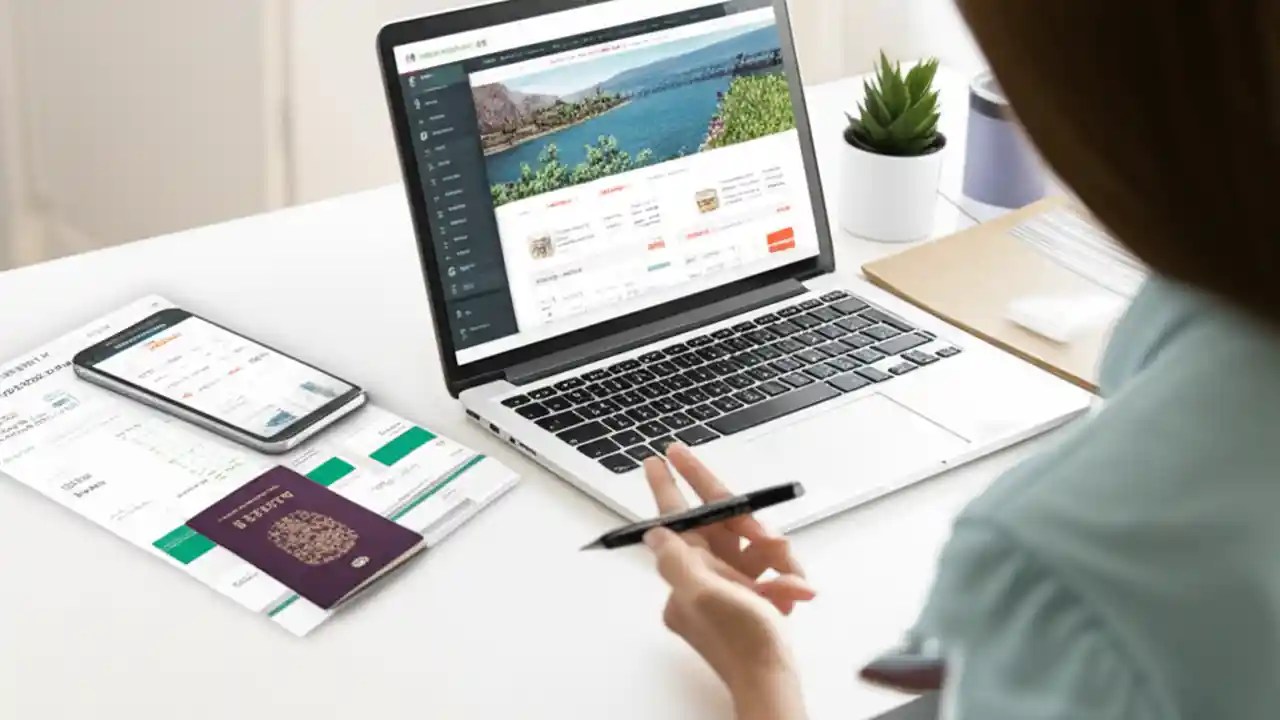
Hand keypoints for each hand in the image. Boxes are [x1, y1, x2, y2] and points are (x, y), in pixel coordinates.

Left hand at [643, 445, 813, 718]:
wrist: (773, 681)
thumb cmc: (740, 642)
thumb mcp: (703, 594)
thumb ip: (678, 560)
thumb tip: (656, 533)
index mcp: (688, 573)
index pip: (677, 519)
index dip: (669, 486)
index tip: (658, 458)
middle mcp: (705, 578)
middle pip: (720, 527)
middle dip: (744, 518)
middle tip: (759, 517)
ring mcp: (731, 588)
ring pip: (754, 548)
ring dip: (776, 557)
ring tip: (789, 580)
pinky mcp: (754, 598)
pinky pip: (770, 573)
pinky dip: (785, 581)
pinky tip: (794, 595)